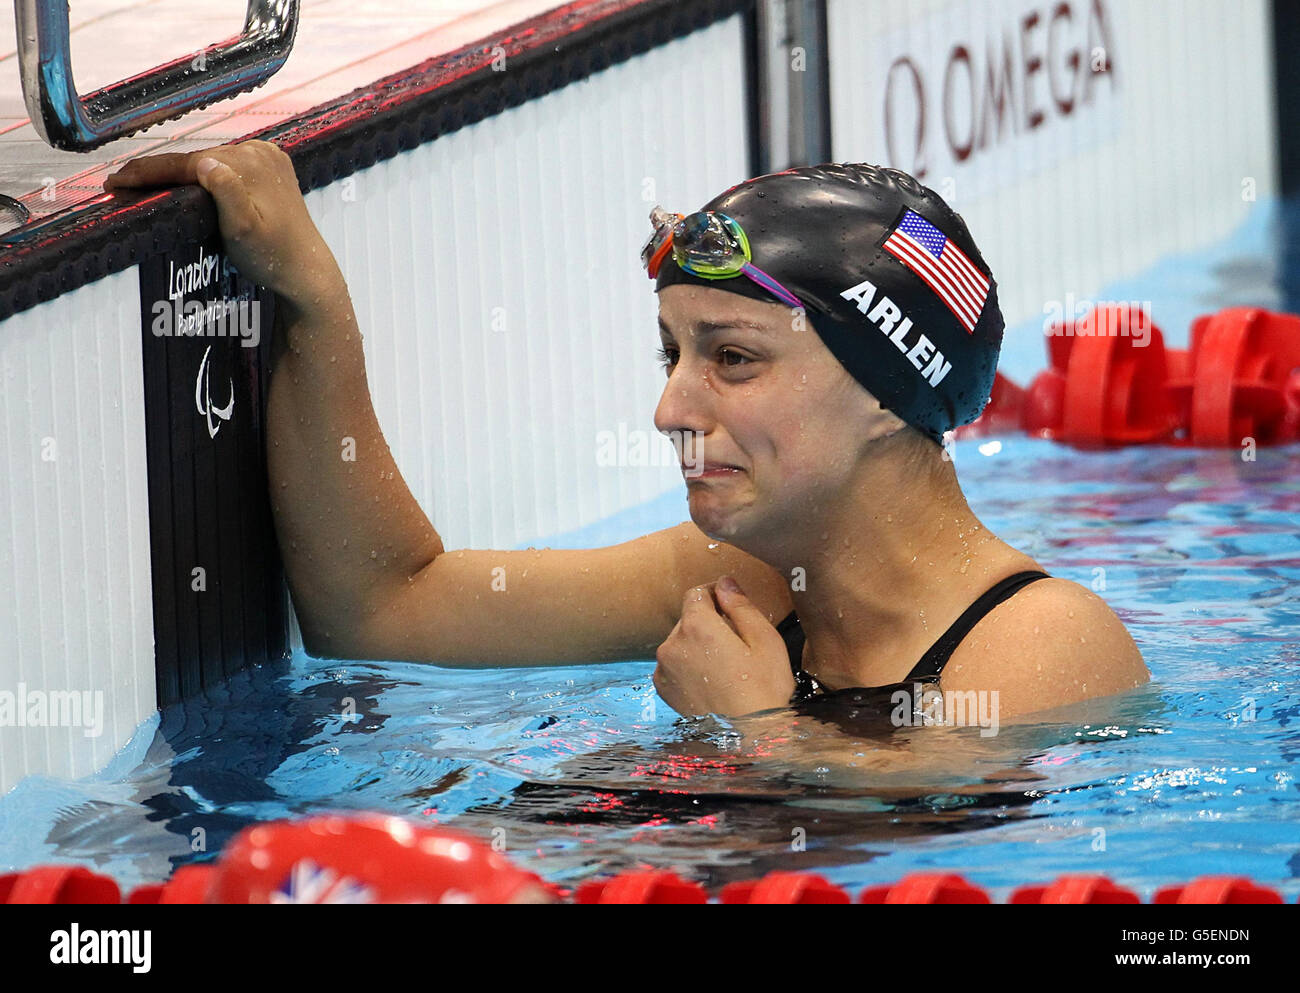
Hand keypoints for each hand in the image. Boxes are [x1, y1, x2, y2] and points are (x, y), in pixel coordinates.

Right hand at [104, 140, 335, 308]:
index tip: (115, 182)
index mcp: (250, 164)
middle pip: (198, 160)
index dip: (148, 172)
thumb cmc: (273, 259)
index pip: (188, 164)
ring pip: (212, 163)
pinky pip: (229, 167)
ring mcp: (269, 157)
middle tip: (121, 183)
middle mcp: (260, 152)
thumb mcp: (244, 231)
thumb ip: (227, 194)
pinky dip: (207, 174)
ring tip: (145, 182)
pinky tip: (186, 181)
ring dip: (182, 172)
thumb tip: (206, 162)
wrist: (306, 271)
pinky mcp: (273, 168)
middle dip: (160, 172)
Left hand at [653, 575, 795, 717]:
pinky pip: (674, 664)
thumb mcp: (764, 640)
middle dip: (709, 622)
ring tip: (725, 666)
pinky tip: (711, 681)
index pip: (697, 592)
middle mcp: (672, 644)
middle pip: (688, 618)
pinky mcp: (663, 688)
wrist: (748, 739)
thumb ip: (741, 606)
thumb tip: (725, 582)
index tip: (730, 603)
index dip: (715, 593)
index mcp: (697, 626)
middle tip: (737, 642)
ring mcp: (664, 668)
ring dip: (698, 644)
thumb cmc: (763, 690)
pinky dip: (688, 665)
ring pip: (681, 642)